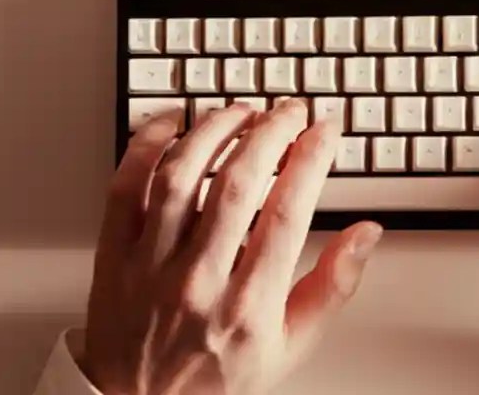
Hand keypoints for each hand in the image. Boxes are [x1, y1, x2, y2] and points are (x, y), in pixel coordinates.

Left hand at [80, 100, 382, 393]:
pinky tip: (172, 124)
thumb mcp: (291, 345)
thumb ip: (332, 287)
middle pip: (237, 183)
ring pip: (181, 176)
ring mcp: (149, 266)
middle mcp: (198, 281)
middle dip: (271, 132)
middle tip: (290, 112)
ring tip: (241, 111)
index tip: (325, 130)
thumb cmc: (216, 379)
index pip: (287, 212)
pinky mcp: (112, 256)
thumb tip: (366, 234)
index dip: (312, 159)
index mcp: (248, 305)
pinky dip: (147, 146)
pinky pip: (125, 187)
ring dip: (215, 130)